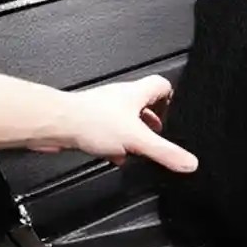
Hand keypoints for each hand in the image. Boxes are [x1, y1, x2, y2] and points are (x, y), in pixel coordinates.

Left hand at [29, 75, 198, 172]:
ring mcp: (104, 110)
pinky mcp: (90, 122)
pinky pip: (109, 132)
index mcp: (135, 94)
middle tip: (160, 134)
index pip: (161, 85)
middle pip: (144, 104)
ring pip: (125, 119)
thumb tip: (190, 161)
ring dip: (134, 133)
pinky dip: (116, 144)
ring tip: (140, 148)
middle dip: (153, 120)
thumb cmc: (91, 121)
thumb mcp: (138, 140)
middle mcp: (120, 98)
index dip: (171, 97)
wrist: (56, 124)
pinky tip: (117, 156)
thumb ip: (165, 152)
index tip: (176, 110)